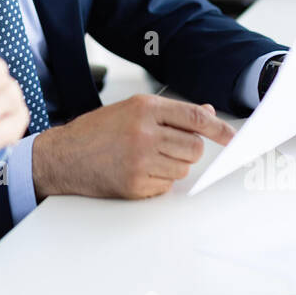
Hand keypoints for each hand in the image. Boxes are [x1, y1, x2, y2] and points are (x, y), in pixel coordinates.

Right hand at [31, 94, 233, 199]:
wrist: (63, 157)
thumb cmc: (96, 132)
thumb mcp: (131, 110)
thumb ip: (170, 113)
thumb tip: (207, 114)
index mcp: (144, 108)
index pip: (195, 118)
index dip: (219, 129)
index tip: (233, 138)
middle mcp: (144, 132)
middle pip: (194, 148)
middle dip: (187, 151)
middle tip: (166, 148)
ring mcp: (140, 160)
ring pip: (183, 169)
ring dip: (172, 167)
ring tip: (146, 159)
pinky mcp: (135, 184)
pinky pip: (166, 186)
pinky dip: (158, 182)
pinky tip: (136, 172)